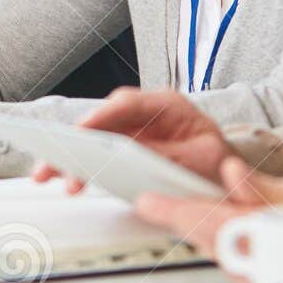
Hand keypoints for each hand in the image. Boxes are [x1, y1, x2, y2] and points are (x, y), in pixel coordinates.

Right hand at [34, 88, 235, 193]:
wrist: (233, 178)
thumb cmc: (221, 164)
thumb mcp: (204, 159)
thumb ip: (171, 155)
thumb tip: (137, 158)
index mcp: (168, 105)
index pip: (128, 103)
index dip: (101, 117)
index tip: (82, 131)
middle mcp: (145, 114)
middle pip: (103, 120)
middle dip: (75, 140)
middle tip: (55, 159)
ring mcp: (134, 131)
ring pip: (94, 138)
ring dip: (71, 156)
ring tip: (50, 174)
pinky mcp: (126, 150)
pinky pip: (98, 155)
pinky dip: (81, 166)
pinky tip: (66, 177)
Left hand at [135, 157, 282, 282]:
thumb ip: (268, 189)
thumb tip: (232, 175)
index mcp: (272, 242)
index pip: (209, 223)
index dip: (174, 211)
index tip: (148, 201)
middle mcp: (269, 274)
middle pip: (209, 243)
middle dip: (182, 222)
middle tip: (155, 204)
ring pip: (225, 258)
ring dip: (205, 237)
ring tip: (183, 215)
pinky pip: (245, 272)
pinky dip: (231, 250)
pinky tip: (225, 235)